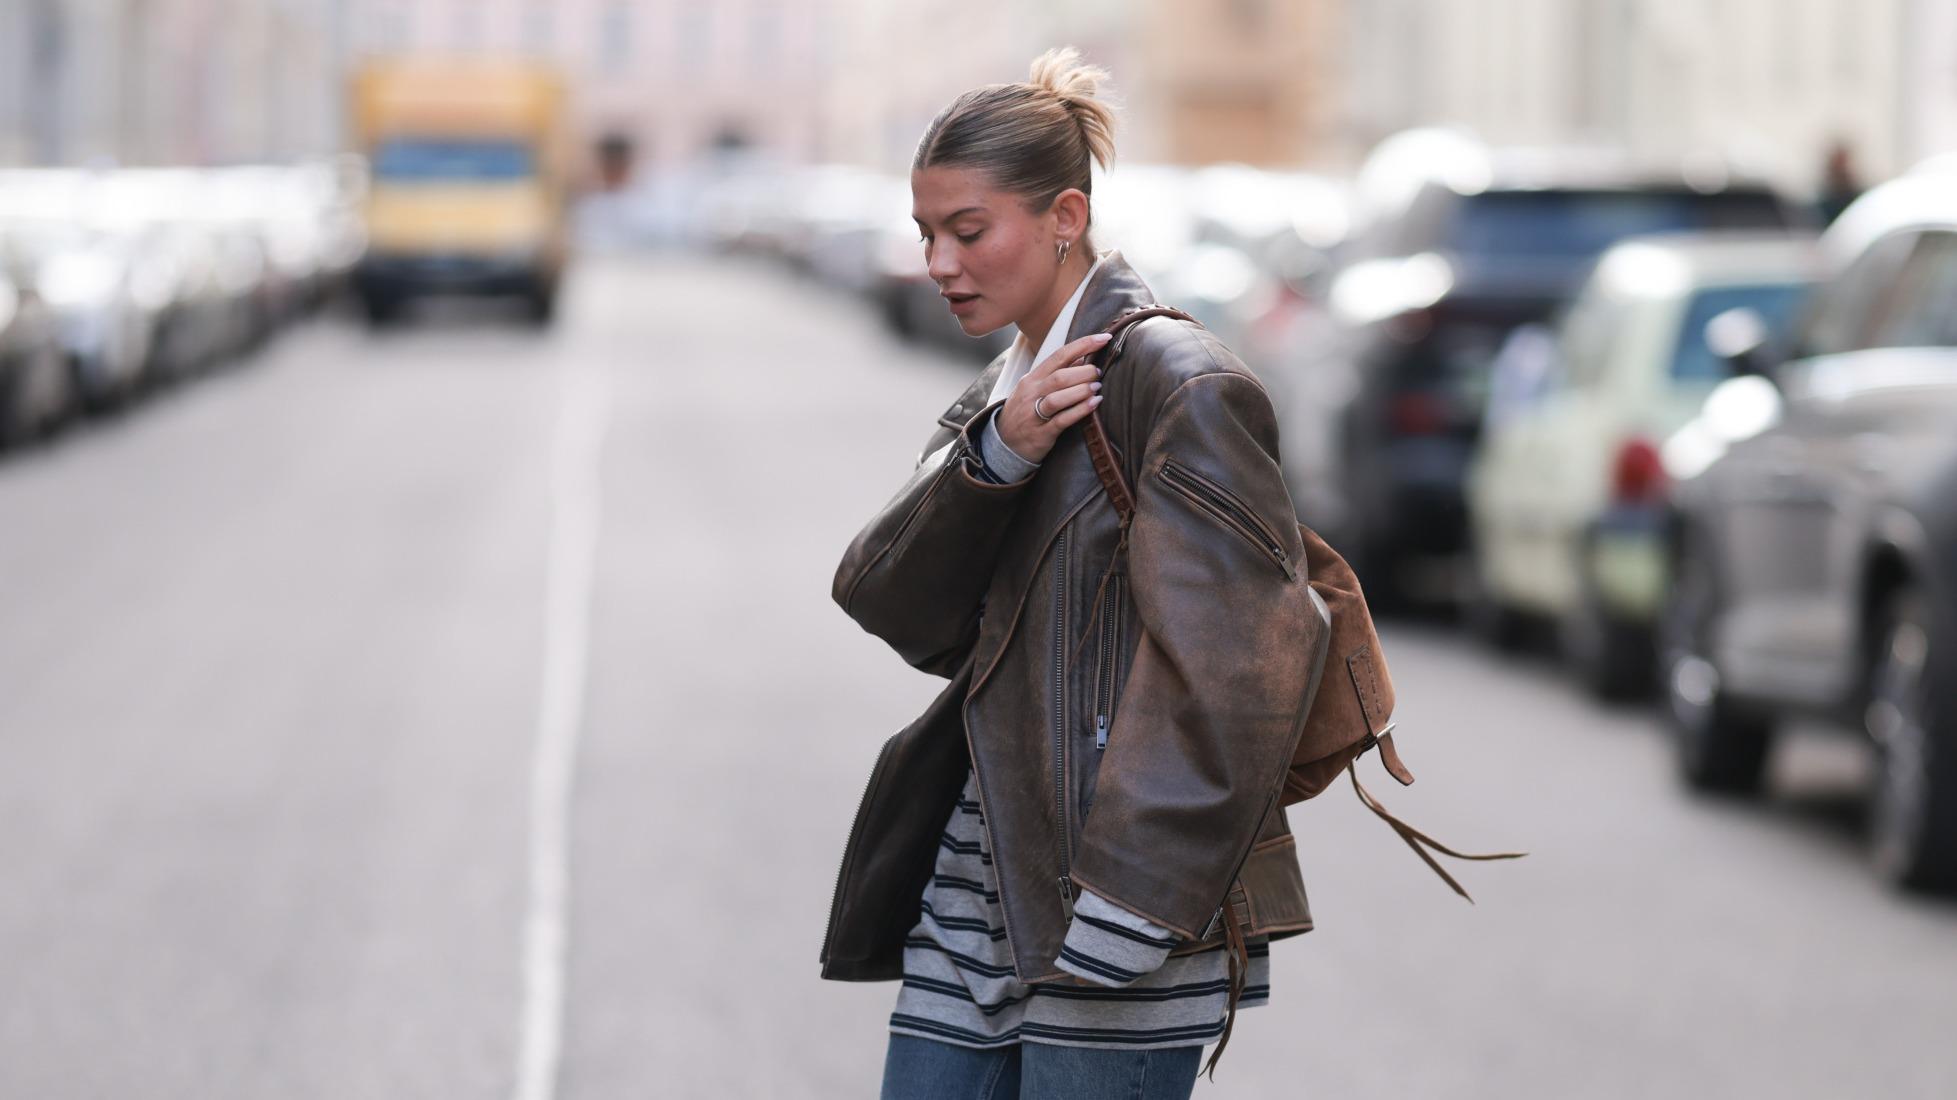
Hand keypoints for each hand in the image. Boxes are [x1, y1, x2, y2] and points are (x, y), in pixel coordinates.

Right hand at [994, 333, 1110, 463]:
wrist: (1003, 443)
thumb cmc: (1024, 413)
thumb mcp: (1034, 389)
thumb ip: (1056, 374)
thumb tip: (1082, 358)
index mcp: (1032, 378)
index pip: (1059, 355)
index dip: (1083, 345)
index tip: (1104, 338)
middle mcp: (1031, 393)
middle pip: (1060, 376)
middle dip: (1084, 371)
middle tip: (1099, 372)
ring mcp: (1034, 414)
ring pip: (1058, 396)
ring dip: (1082, 389)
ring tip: (1097, 386)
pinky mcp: (1041, 433)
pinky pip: (1062, 420)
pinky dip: (1080, 411)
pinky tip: (1094, 404)